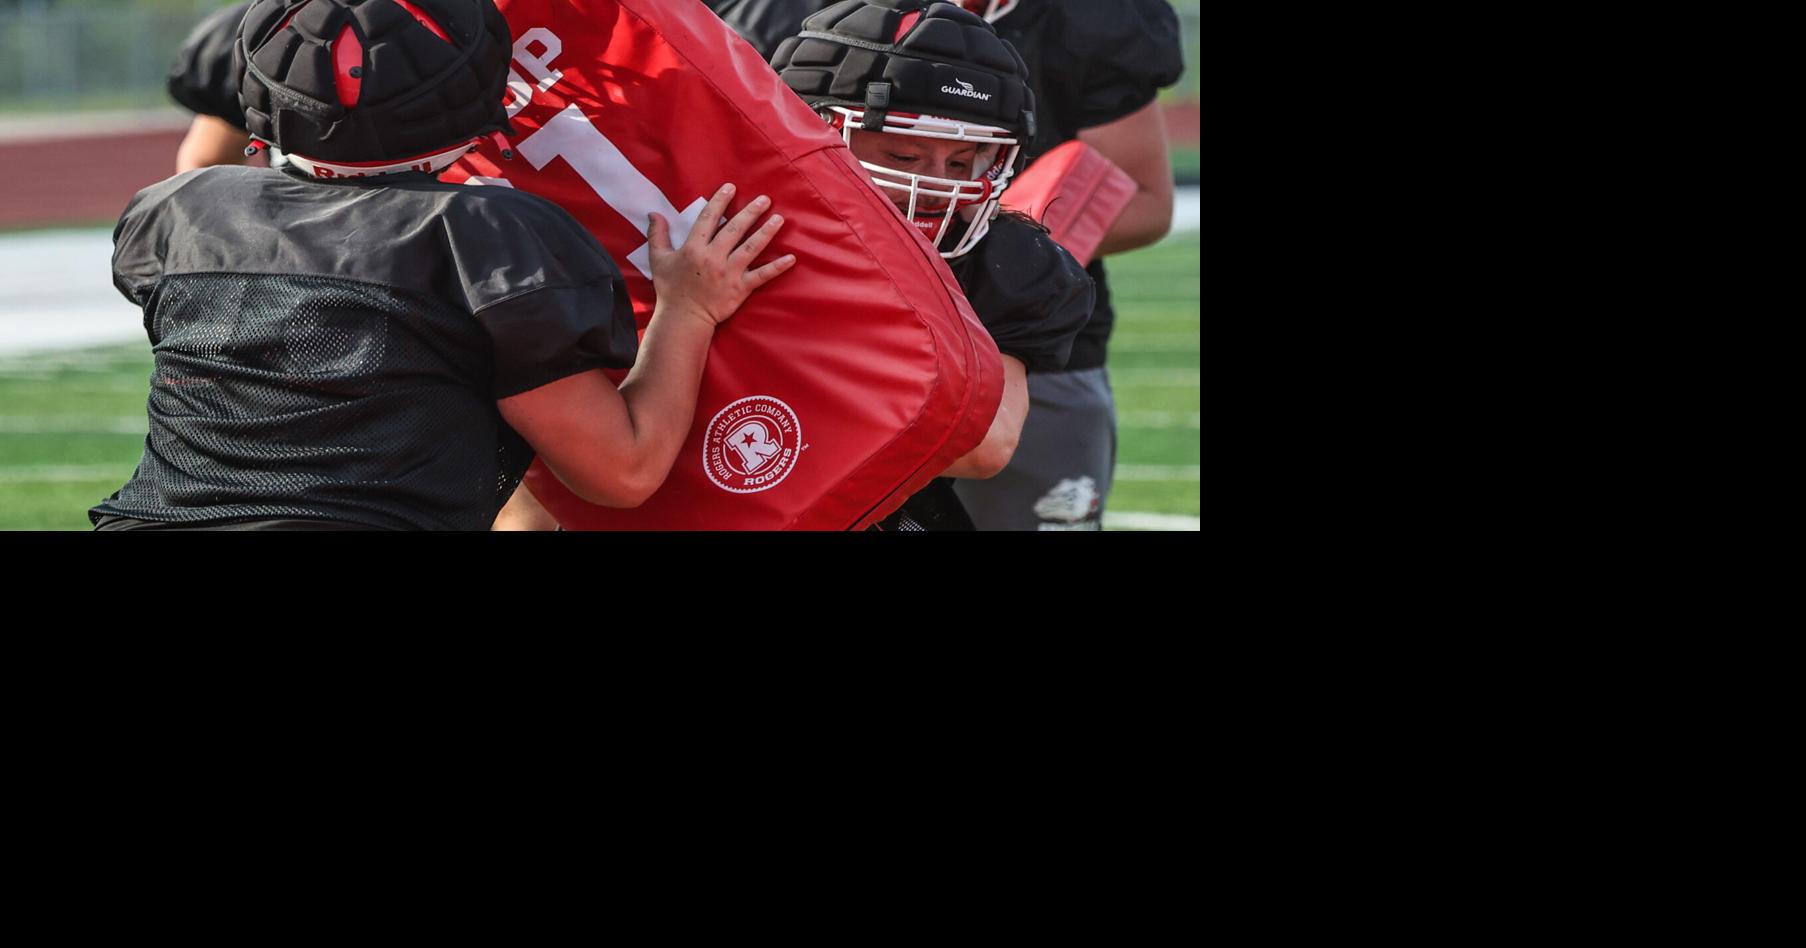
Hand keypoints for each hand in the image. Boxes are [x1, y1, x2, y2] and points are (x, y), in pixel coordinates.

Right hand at [648, 183, 795, 327]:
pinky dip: (777, 267)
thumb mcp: (658, 260)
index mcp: (694, 248)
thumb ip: (657, 235)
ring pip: (751, 248)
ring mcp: (729, 273)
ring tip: (779, 219)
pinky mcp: (740, 288)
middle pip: (735, 229)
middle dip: (750, 212)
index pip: (708, 219)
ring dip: (766, 232)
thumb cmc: (670, 289)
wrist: (683, 318)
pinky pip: (762, 276)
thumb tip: (654, 214)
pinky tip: (791, 258)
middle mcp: (713, 257)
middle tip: (765, 199)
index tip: (730, 188)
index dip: (719, 202)